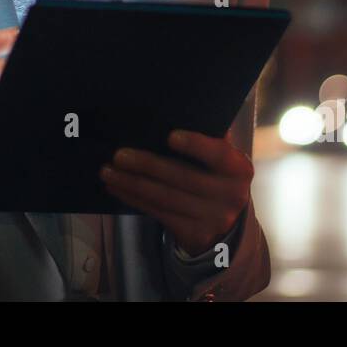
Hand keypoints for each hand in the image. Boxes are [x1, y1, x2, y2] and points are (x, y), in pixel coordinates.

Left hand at [99, 128, 251, 255]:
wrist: (228, 229)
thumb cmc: (217, 180)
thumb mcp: (222, 163)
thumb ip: (208, 140)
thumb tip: (173, 111)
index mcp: (239, 169)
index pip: (219, 155)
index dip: (196, 145)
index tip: (170, 136)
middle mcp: (231, 196)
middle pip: (183, 178)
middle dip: (147, 165)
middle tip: (119, 154)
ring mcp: (213, 219)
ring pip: (165, 198)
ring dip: (132, 183)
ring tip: (108, 170)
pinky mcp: (194, 235)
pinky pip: (159, 214)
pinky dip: (134, 199)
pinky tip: (117, 187)